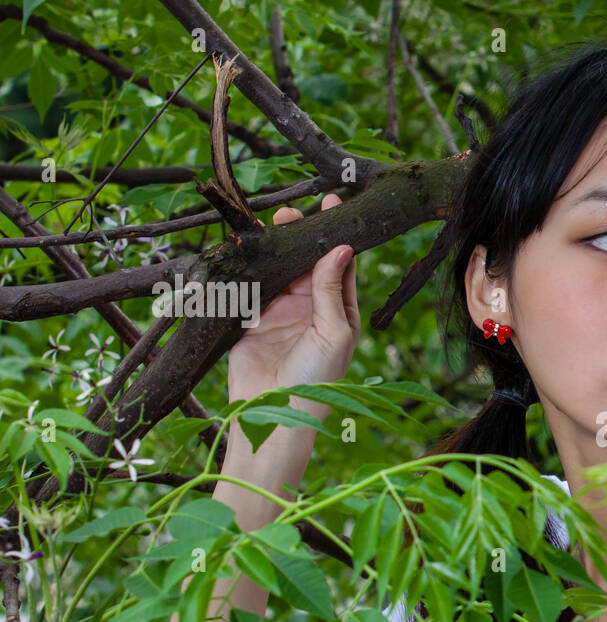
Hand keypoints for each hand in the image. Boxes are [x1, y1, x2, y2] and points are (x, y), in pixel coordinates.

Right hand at [228, 193, 359, 421]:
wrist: (275, 413)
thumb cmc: (318, 380)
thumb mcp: (335, 333)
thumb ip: (332, 291)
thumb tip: (341, 249)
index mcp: (339, 309)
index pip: (340, 264)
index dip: (335, 235)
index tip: (331, 205)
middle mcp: (310, 306)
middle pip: (306, 260)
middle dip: (300, 235)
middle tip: (291, 215)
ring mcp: (279, 310)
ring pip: (277, 268)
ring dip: (274, 246)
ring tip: (271, 224)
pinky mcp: (251, 317)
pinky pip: (250, 285)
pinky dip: (249, 266)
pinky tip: (248, 245)